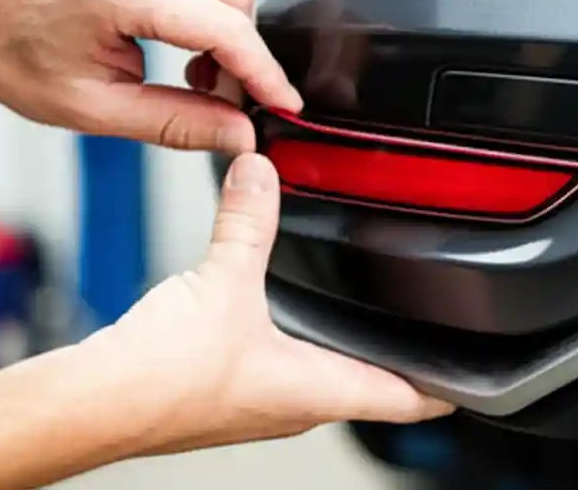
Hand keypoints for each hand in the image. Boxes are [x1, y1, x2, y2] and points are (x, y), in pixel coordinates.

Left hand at [0, 0, 300, 151]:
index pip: (225, 27)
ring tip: (186, 63)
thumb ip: (176, 124)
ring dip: (224, 23)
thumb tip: (238, 134)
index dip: (263, 72)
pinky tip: (176, 29)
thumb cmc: (9, 53)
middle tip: (211, 94)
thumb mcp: (91, 109)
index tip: (283, 102)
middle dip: (239, 52)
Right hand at [76, 153, 454, 453]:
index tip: (478, 374)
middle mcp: (295, 406)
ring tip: (367, 321)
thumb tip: (261, 171)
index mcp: (317, 389)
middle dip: (399, 363)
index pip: (408, 398)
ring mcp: (260, 406)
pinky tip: (283, 319)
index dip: (449, 386)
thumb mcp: (223, 281)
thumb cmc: (163, 376)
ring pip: (326, 382)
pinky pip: (281, 371)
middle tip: (425, 333)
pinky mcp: (226, 395)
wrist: (100, 405)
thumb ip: (247, 220)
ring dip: (348, 355)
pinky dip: (300, 347)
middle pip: (370, 391)